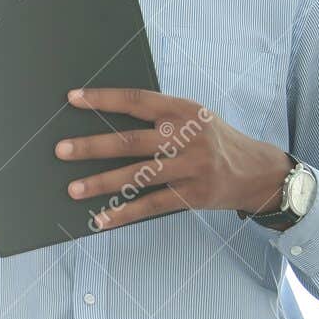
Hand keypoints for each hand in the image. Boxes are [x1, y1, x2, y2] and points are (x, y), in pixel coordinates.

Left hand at [57, 88, 291, 230]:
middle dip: (93, 146)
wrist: (257, 171)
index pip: (137, 101)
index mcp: (183, 110)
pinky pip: (152, 205)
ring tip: (72, 189)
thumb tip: (106, 119)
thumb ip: (159, 117)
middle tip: (61, 150)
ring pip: (138, 176)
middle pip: (131, 141)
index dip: (104, 99)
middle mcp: (187, 137)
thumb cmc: (212, 140)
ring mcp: (191, 167)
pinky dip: (124, 214)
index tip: (73, 98)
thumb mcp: (194, 117)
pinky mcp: (192, 195)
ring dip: (102, 183)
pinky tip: (101, 219)